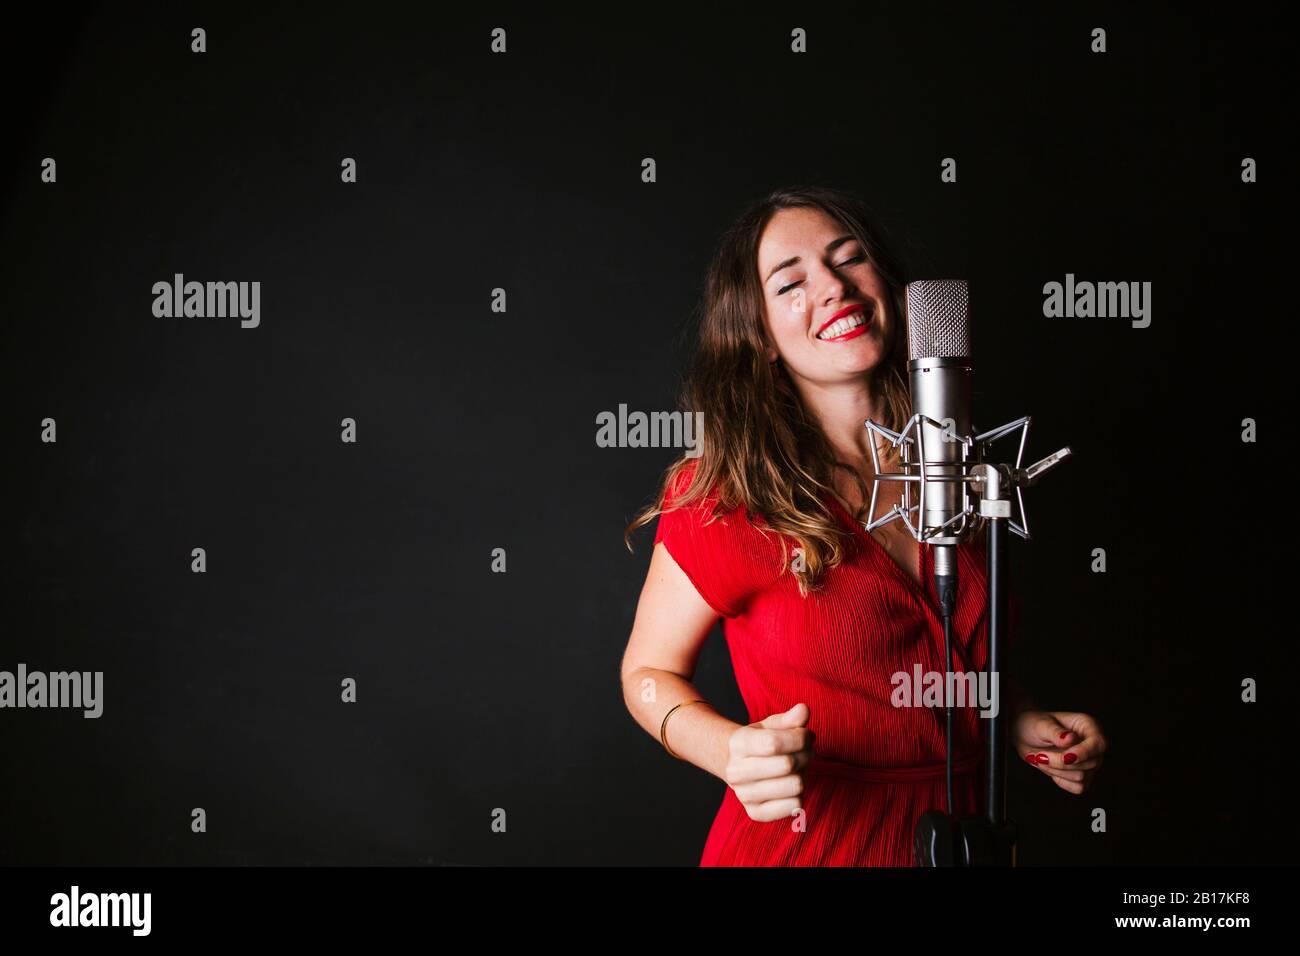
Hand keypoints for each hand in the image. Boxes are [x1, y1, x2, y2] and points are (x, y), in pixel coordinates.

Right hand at [725, 702, 815, 821]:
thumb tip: (803, 710)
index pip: (774, 743)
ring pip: (795, 786)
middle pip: (788, 765)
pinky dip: (800, 794)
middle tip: (807, 751)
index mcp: (738, 744)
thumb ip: (789, 719)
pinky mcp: (756, 813)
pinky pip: (795, 806)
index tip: (805, 735)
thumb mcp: (771, 726)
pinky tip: (791, 784)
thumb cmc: (759, 742)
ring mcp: (744, 795)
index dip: (799, 737)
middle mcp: (736, 772)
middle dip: (806, 754)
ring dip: (805, 774)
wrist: (737, 767)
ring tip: (798, 768)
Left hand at [1015, 709, 1105, 794]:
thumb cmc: (1034, 724)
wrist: (1025, 737)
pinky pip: (1078, 787)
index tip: (1065, 757)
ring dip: (1057, 771)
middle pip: (1090, 764)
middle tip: (1039, 755)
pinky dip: (1061, 781)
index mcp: (1088, 725)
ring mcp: (1089, 761)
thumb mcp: (1040, 724)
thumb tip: (1071, 739)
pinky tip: (1049, 768)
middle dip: (1060, 763)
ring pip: (1082, 778)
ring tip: (1041, 759)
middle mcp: (1092, 744)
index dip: (1084, 753)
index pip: (1098, 743)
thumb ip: (1055, 732)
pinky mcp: (1083, 776)